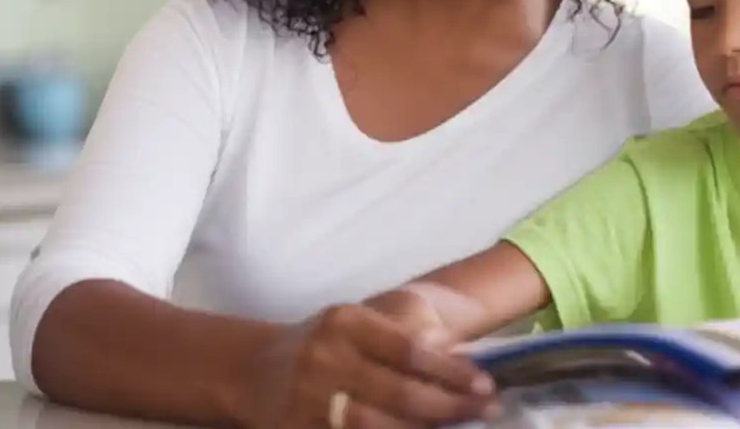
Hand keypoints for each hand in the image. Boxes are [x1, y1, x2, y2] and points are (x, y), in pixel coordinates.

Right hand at [237, 284, 497, 427]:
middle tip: (487, 408)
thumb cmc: (323, 343)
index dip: (451, 370)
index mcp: (345, 322)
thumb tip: (453, 351)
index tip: (485, 383)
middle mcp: (324, 358)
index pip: (409, 349)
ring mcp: (308, 400)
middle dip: (449, 405)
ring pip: (378, 426)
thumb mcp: (359, 322)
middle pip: (399, 393)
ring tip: (460, 427)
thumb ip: (405, 333)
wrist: (252, 371)